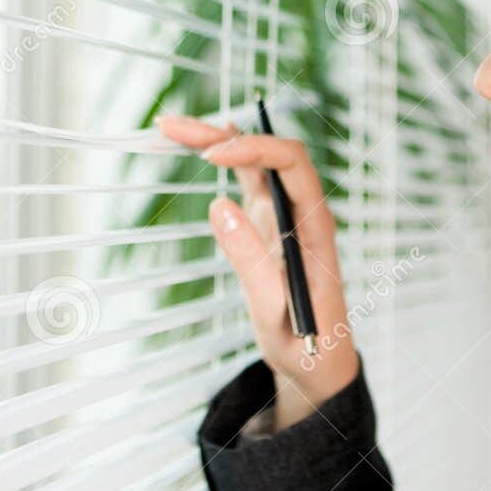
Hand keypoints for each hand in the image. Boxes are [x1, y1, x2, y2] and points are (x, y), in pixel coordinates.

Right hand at [154, 113, 356, 429]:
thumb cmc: (305, 343)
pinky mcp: (268, 225)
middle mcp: (302, 213)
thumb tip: (219, 206)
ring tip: (172, 128)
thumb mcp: (274, 312)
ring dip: (217, 142)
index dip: (255, 150)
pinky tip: (206, 142)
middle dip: (224, 136)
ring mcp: (285, 217)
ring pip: (255, 164)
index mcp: (315, 228)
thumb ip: (250, 261)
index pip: (293, 165)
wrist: (317, 362)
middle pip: (269, 155)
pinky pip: (249, 181)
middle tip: (173, 128)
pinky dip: (226, 160)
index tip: (213, 158)